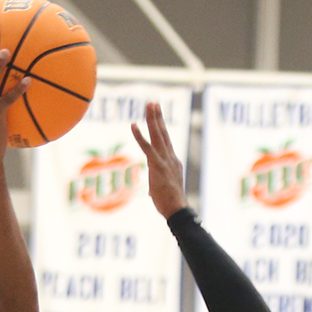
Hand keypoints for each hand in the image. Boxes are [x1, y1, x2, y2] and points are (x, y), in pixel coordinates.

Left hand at [130, 101, 187, 218]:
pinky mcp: (157, 165)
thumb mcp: (164, 188)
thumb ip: (159, 182)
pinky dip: (139, 135)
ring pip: (157, 135)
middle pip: (163, 133)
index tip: (157, 114)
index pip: (166, 140)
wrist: (177, 209)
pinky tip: (133, 125)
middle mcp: (170, 157)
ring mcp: (164, 160)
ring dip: (152, 119)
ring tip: (149, 105)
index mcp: (173, 161)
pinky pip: (146, 147)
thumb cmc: (171, 203)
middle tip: (153, 103)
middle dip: (157, 116)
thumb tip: (154, 187)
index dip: (161, 126)